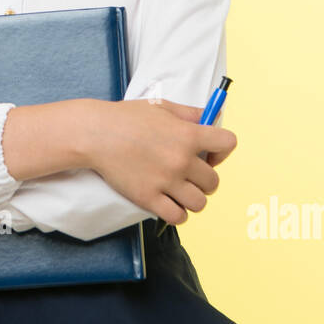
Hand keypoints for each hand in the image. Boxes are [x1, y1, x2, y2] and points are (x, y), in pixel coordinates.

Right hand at [84, 98, 237, 224]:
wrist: (95, 134)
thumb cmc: (126, 118)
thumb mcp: (162, 107)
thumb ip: (190, 113)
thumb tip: (210, 119)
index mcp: (188, 134)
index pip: (228, 144)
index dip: (222, 151)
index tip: (209, 154)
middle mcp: (181, 159)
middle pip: (213, 181)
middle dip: (203, 180)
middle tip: (188, 176)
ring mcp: (166, 181)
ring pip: (199, 203)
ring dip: (192, 199)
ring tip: (180, 192)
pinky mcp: (148, 198)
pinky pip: (177, 217)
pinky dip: (177, 213)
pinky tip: (169, 204)